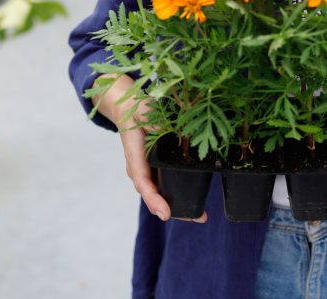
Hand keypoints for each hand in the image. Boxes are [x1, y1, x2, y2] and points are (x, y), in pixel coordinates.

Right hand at [99, 75, 207, 223]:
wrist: (126, 108)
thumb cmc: (136, 109)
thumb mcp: (146, 111)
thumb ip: (157, 123)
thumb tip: (177, 134)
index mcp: (134, 155)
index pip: (143, 182)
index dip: (154, 199)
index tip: (166, 214)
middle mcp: (138, 167)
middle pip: (153, 194)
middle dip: (172, 209)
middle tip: (197, 218)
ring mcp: (145, 170)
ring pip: (158, 193)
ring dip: (177, 205)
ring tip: (199, 215)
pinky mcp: (153, 168)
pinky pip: (163, 185)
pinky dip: (176, 195)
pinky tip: (193, 201)